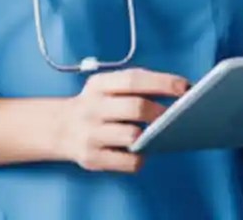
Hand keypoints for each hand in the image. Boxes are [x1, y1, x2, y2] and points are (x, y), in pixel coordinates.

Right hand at [58, 68, 188, 173]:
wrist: (58, 128)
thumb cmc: (96, 105)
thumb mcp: (107, 86)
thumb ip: (136, 85)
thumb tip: (180, 91)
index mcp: (99, 85)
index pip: (134, 79)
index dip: (163, 82)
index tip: (185, 88)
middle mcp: (92, 107)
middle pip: (136, 107)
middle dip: (161, 112)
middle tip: (179, 116)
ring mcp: (90, 134)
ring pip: (132, 136)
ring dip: (150, 136)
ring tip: (157, 134)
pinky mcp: (92, 158)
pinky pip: (128, 161)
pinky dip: (140, 157)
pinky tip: (141, 151)